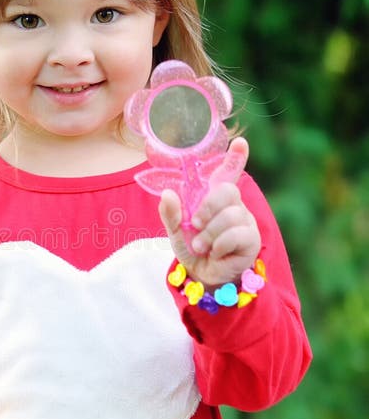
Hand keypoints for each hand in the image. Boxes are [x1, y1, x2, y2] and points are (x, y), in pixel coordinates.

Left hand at [158, 138, 260, 287]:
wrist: (202, 276)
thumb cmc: (193, 249)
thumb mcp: (176, 231)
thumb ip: (171, 214)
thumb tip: (168, 194)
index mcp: (216, 198)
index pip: (228, 172)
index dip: (236, 157)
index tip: (240, 142)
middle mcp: (234, 205)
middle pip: (227, 191)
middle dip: (208, 207)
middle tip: (196, 224)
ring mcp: (245, 221)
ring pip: (231, 215)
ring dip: (210, 234)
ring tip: (202, 246)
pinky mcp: (252, 239)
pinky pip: (237, 234)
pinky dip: (219, 245)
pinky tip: (216, 253)